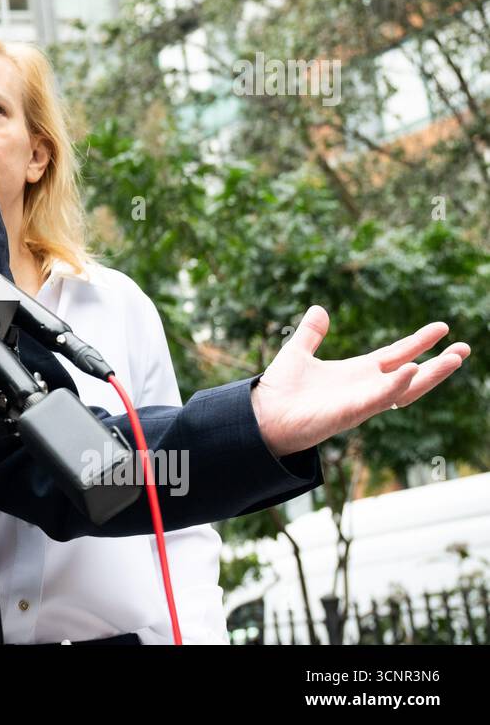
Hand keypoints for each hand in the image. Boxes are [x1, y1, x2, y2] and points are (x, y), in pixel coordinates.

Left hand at [251, 306, 470, 457]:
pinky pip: (380, 399)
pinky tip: (412, 369)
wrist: (260, 415)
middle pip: (411, 373)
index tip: (442, 327)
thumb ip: (311, 333)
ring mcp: (361, 401)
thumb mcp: (297, 352)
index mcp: (356, 373)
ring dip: (430, 375)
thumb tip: (319, 309)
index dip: (418, 342)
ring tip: (454, 358)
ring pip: (405, 389)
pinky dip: (397, 385)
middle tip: (465, 348)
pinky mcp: (351, 412)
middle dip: (438, 362)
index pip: (395, 355)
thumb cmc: (279, 391)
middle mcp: (365, 387)